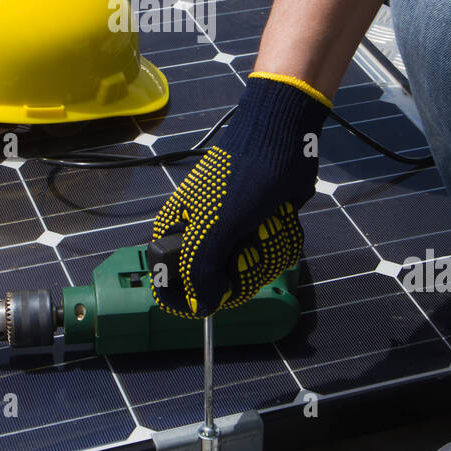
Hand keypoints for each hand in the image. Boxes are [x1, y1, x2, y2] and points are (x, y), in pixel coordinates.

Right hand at [149, 73, 329, 316]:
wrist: (281, 141)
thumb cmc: (242, 177)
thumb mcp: (215, 225)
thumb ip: (201, 270)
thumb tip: (203, 309)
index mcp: (176, 234)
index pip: (169, 287)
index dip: (192, 299)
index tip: (216, 293)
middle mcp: (202, 239)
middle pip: (217, 289)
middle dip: (242, 271)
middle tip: (247, 244)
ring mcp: (233, 237)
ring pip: (249, 275)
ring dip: (266, 253)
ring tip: (267, 224)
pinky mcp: (261, 232)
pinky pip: (270, 259)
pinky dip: (281, 243)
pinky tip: (280, 221)